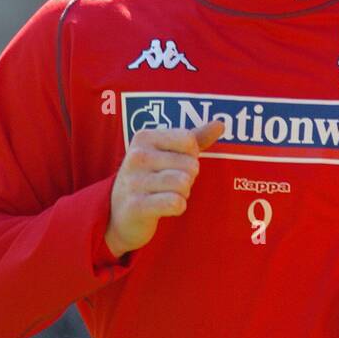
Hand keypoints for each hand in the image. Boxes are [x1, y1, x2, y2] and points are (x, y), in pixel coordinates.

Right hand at [105, 120, 224, 257]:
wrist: (118, 214)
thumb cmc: (149, 178)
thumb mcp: (166, 153)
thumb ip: (194, 138)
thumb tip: (220, 123)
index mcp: (144, 137)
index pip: (189, 141)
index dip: (191, 156)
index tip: (176, 164)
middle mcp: (137, 156)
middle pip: (190, 164)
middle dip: (188, 178)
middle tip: (170, 184)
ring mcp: (134, 181)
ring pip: (184, 183)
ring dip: (183, 193)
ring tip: (168, 194)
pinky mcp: (136, 205)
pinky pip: (175, 202)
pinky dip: (178, 206)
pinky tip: (167, 207)